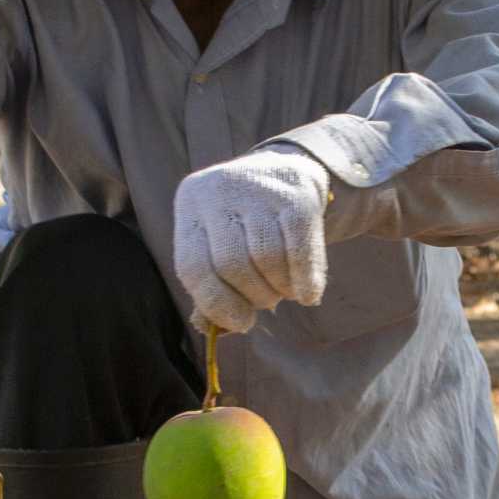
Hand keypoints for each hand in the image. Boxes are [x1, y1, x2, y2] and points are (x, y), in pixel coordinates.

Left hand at [173, 146, 333, 333]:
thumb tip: (213, 327)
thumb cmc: (244, 222)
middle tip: (267, 301)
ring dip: (279, 288)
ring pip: (267, 257)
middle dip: (254, 295)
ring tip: (283, 290)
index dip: (216, 303)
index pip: (193, 265)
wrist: (286, 172)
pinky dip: (305, 280)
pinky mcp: (297, 193)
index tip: (241, 323)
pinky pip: (300, 250)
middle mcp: (219, 188)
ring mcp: (259, 187)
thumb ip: (211, 284)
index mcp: (191, 202)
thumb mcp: (217, 240)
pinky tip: (308, 294)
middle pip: (232, 263)